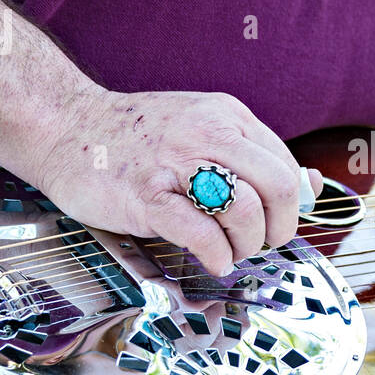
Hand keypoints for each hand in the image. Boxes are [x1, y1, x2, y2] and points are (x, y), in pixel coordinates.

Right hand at [29, 89, 321, 276]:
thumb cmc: (136, 137)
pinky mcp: (146, 195)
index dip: (289, 205)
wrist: (65, 125)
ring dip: (247, 244)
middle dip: (279, 228)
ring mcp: (175, 163)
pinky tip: (211, 258)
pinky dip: (216, 255)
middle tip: (261, 243)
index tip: (274, 224)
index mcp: (226, 115)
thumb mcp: (201, 126)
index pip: (285, 165)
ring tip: (232, 252)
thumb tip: (310, 186)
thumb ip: (250, 154)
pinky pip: (201, 233)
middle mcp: (207, 132)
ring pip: (245, 208)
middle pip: (276, 186)